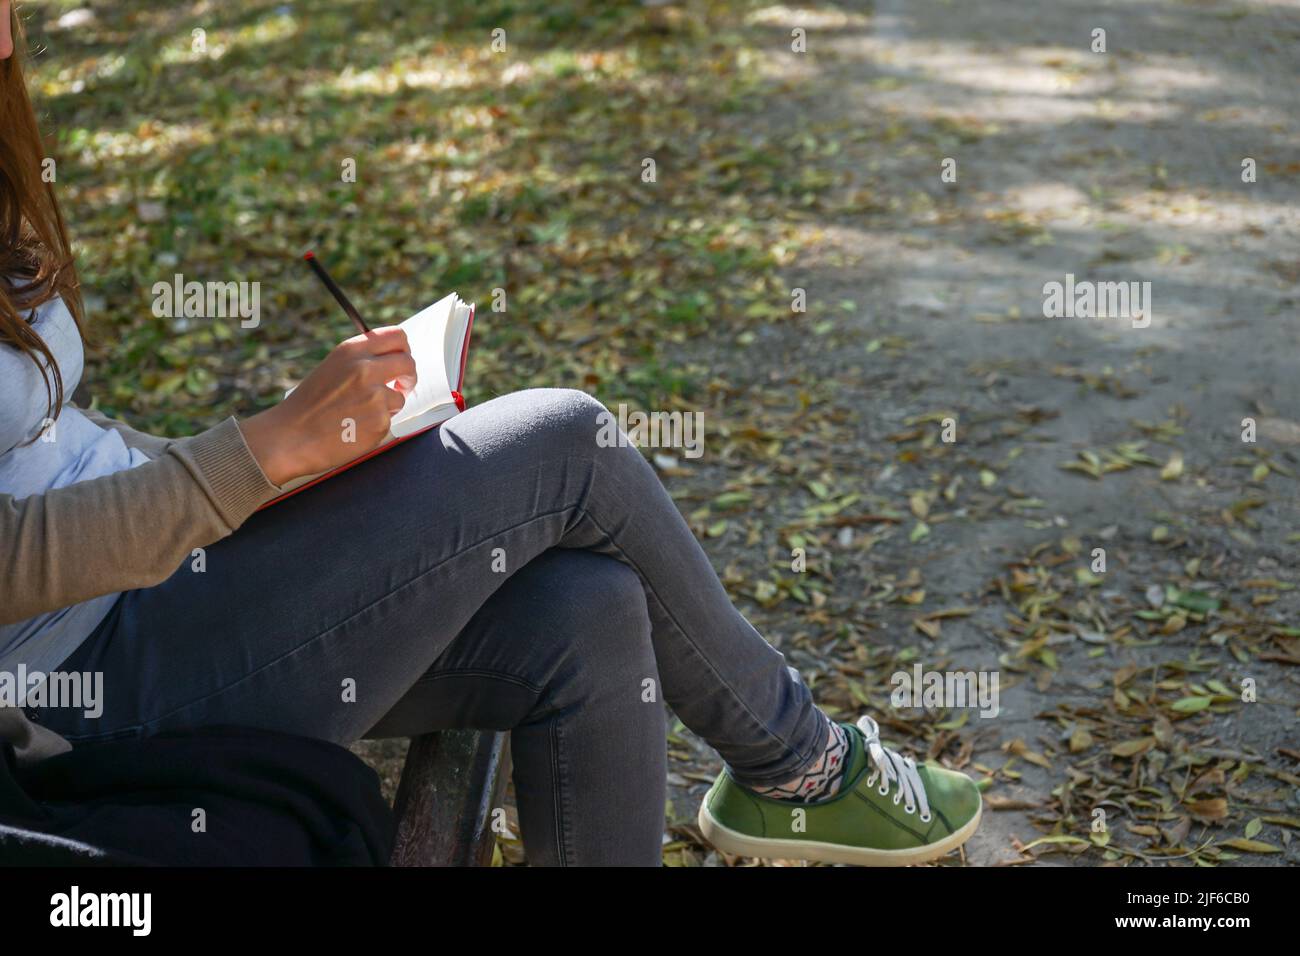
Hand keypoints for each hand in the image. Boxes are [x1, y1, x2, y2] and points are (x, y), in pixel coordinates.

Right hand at [238, 327, 415, 485]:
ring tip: (360, 414)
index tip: (402, 359)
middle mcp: (365, 369)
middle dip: (409, 376)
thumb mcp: (332, 368)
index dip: (404, 349)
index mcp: (352, 351)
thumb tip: (393, 358)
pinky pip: (390, 421)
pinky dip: (377, 426)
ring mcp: (375, 396)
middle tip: (402, 386)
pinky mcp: (380, 421)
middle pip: (408, 363)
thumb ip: (362, 360)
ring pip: (400, 397)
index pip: (397, 337)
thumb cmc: (308, 405)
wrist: (290, 436)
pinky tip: (355, 428)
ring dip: (388, 406)